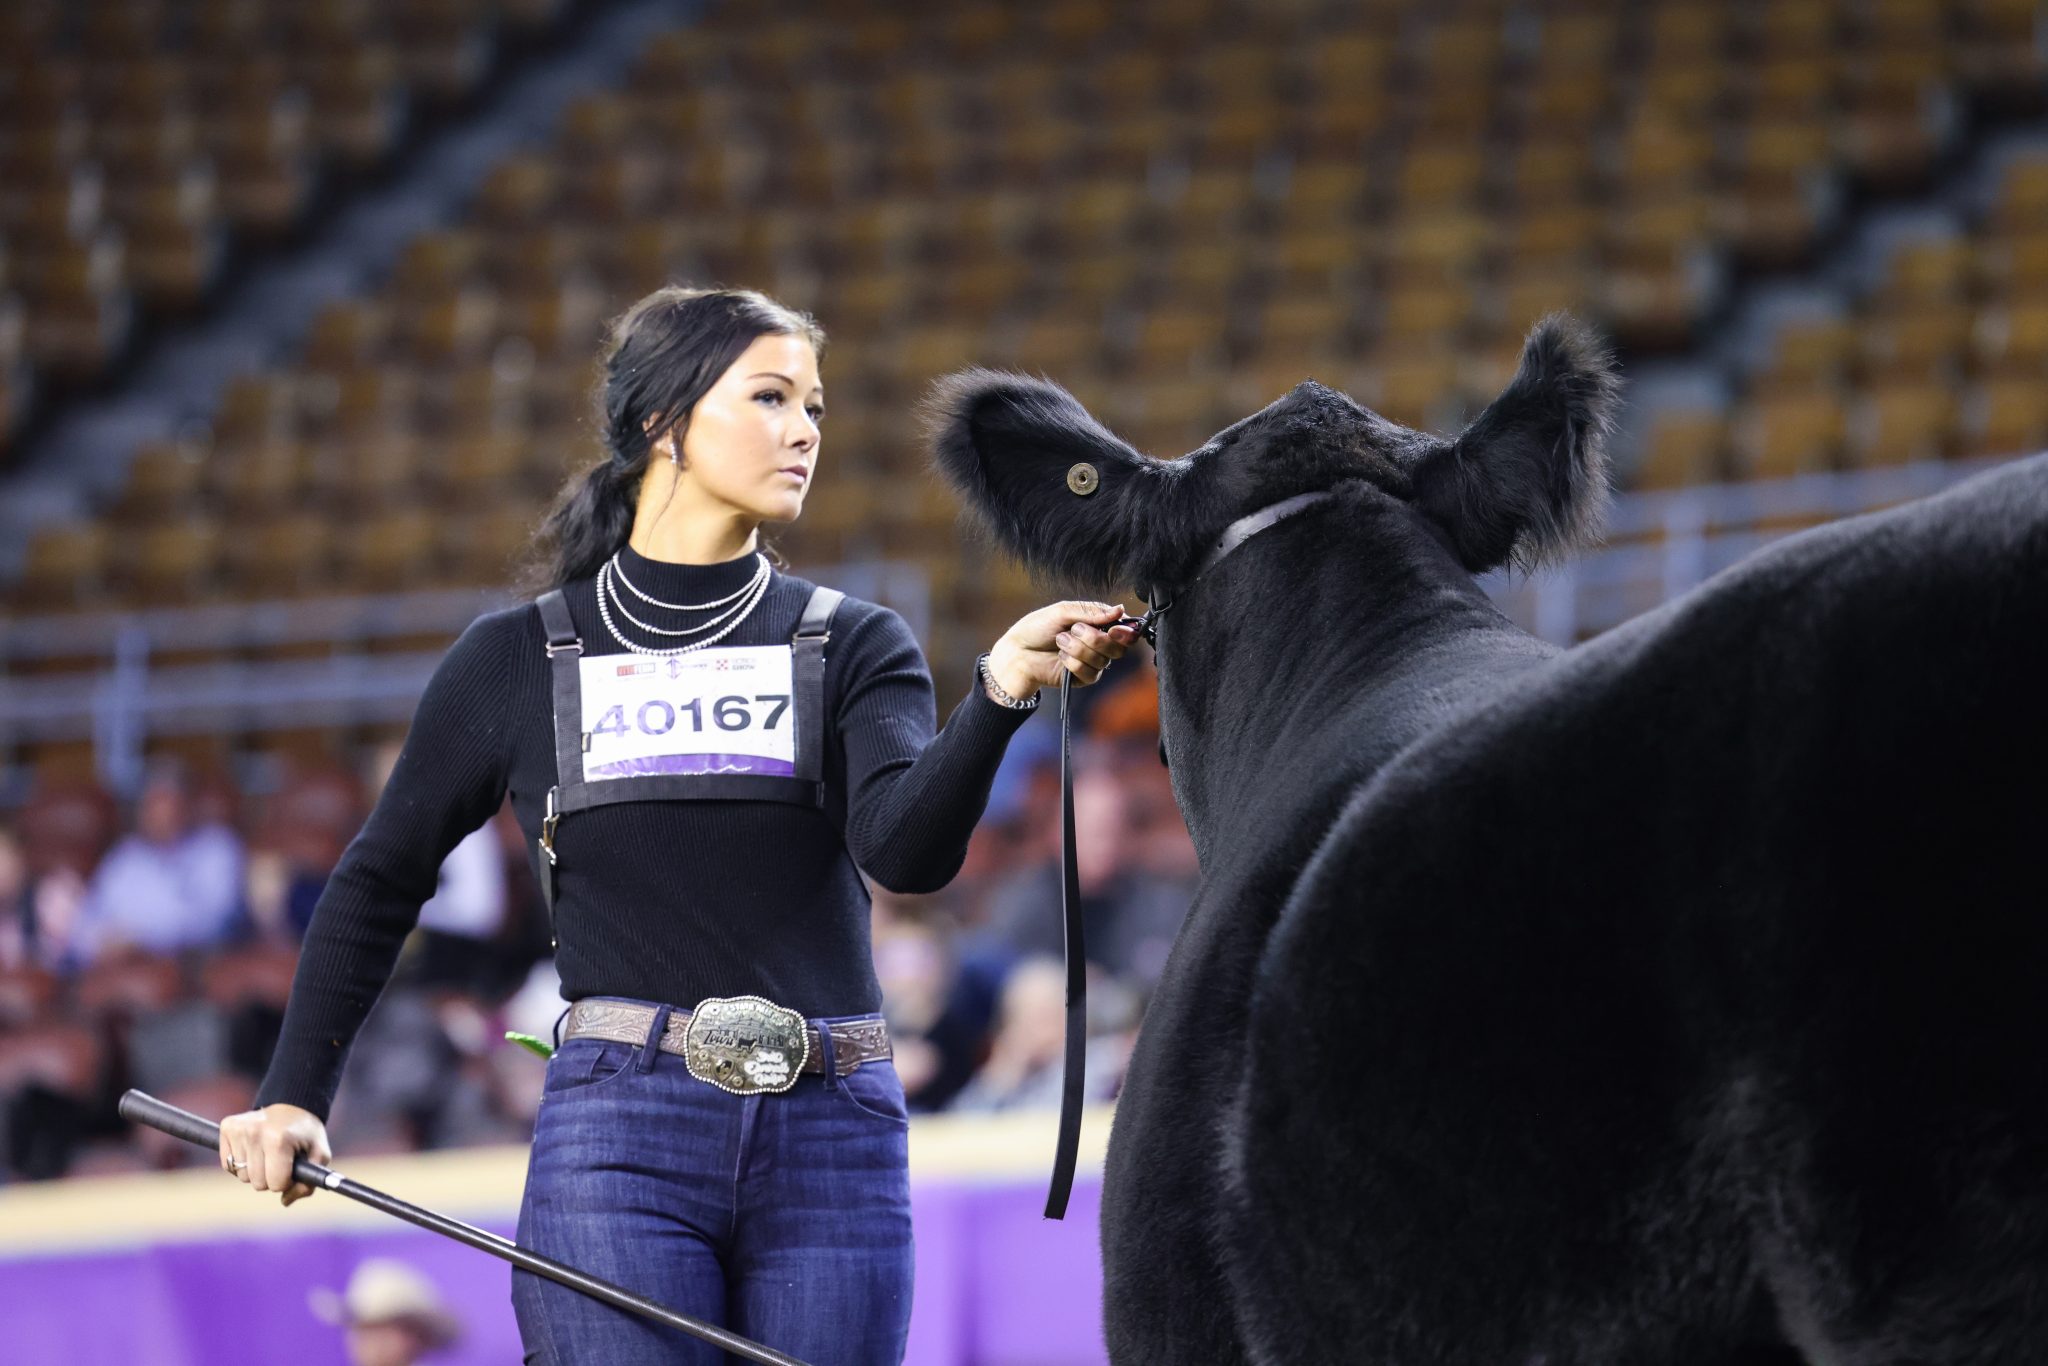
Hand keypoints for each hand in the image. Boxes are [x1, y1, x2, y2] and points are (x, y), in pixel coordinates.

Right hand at [218, 1103, 330, 1206]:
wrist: (292, 1104)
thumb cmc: (306, 1134)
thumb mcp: (319, 1155)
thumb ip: (309, 1183)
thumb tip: (284, 1201)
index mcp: (279, 1140)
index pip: (276, 1184)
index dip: (286, 1181)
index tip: (291, 1168)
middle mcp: (255, 1133)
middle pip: (257, 1183)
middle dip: (270, 1178)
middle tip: (279, 1160)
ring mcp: (239, 1129)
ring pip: (241, 1176)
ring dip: (255, 1171)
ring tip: (267, 1153)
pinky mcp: (227, 1127)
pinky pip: (227, 1165)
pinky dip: (240, 1163)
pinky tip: (253, 1150)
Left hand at [987, 601, 1138, 700]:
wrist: (1018, 651)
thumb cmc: (1037, 628)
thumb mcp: (1062, 611)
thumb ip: (1091, 612)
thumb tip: (1120, 610)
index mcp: (1097, 623)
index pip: (1124, 629)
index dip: (1124, 631)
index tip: (1114, 629)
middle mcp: (1098, 643)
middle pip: (1118, 647)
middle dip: (1096, 638)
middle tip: (1074, 630)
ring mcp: (1092, 661)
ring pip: (1102, 660)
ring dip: (1078, 649)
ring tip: (1059, 641)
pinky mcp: (1083, 677)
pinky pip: (1091, 673)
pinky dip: (1073, 663)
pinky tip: (1060, 657)